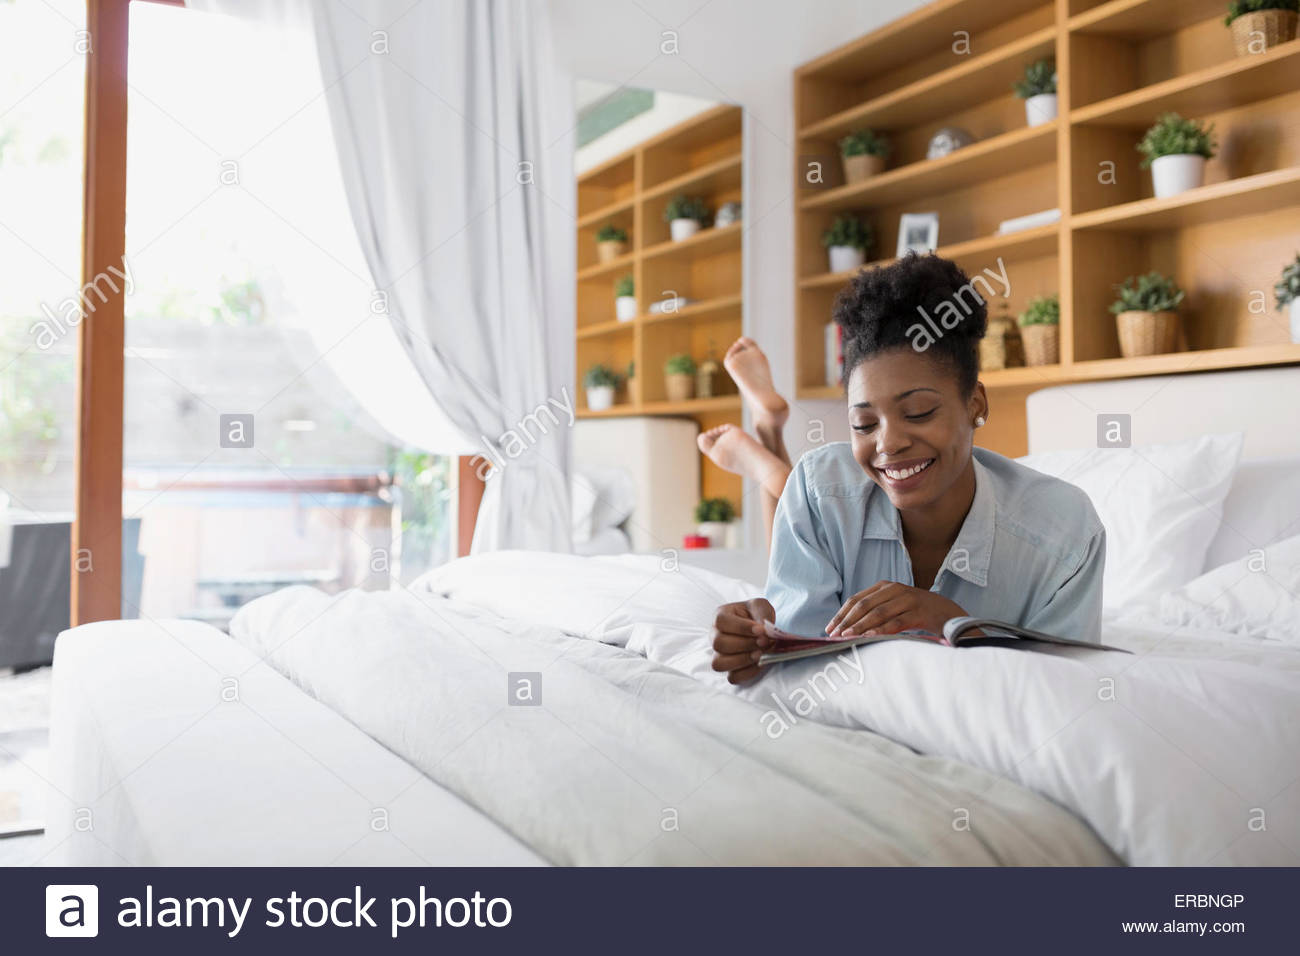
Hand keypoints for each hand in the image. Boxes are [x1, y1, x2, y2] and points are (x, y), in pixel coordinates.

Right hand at [711, 598, 775, 684]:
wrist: (762, 629)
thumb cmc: (757, 615)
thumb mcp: (761, 606)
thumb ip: (761, 613)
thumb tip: (762, 629)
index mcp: (720, 616)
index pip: (721, 621)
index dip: (741, 627)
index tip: (760, 630)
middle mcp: (715, 636)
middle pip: (719, 644)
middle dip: (745, 644)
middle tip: (764, 641)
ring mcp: (719, 654)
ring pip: (719, 664)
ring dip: (742, 660)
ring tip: (760, 654)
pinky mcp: (729, 669)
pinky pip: (732, 678)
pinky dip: (747, 673)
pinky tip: (760, 663)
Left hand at [826, 582, 962, 641]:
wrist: (949, 613)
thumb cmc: (916, 612)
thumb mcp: (894, 606)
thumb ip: (875, 611)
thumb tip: (847, 627)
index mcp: (885, 586)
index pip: (857, 599)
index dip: (841, 614)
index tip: (829, 628)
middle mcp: (895, 589)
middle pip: (864, 605)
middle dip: (847, 621)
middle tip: (834, 636)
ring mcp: (908, 599)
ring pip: (878, 613)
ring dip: (860, 626)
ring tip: (847, 637)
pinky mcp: (919, 612)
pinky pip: (896, 622)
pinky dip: (881, 630)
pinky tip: (870, 637)